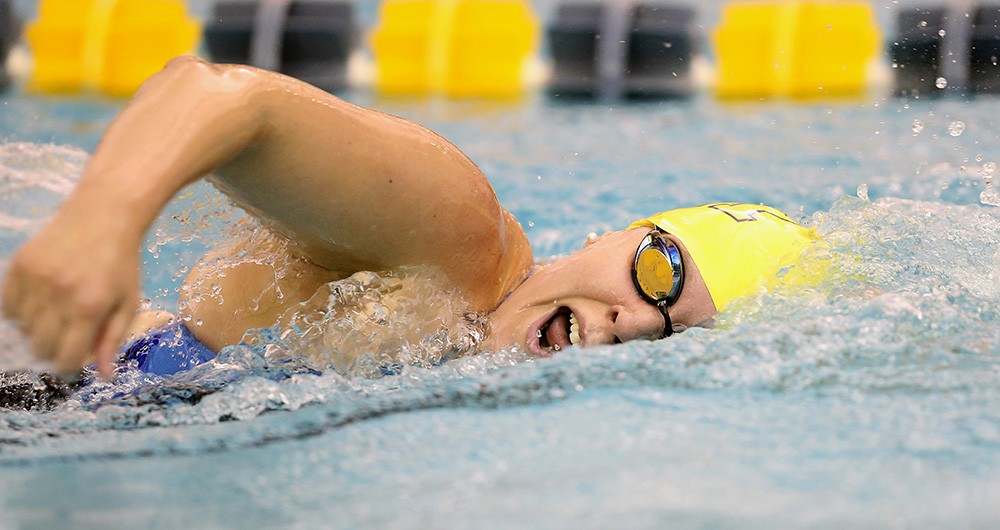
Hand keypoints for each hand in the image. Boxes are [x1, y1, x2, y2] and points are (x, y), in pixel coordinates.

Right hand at [2, 202, 140, 377]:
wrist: (103, 215)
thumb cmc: (121, 263)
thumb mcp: (128, 303)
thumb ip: (113, 340)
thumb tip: (106, 377)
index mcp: (90, 306)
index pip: (67, 358)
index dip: (70, 366)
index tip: (74, 359)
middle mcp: (59, 294)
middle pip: (41, 347)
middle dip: (54, 349)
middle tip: (67, 334)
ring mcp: (36, 278)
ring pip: (22, 328)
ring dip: (37, 328)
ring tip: (57, 311)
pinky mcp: (20, 264)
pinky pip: (8, 306)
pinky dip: (20, 311)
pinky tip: (40, 300)